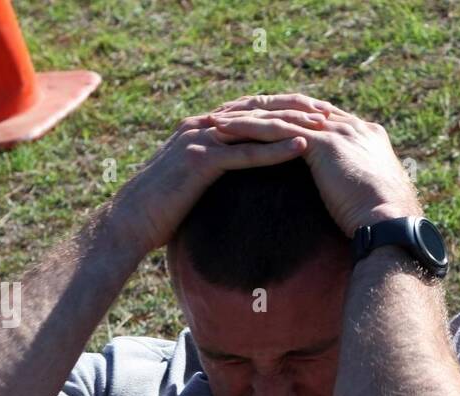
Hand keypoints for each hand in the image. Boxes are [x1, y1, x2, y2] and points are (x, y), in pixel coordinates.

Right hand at [101, 112, 311, 253]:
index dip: (285, 108)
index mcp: (204, 127)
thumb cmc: (164, 210)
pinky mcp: (199, 160)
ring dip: (292, 124)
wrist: (129, 223)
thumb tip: (247, 183)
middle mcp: (202, 125)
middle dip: (295, 108)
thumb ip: (219, 172)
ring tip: (323, 125)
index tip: (317, 113)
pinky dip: (275, 149)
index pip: (252, 109)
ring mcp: (199, 139)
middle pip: (258, 109)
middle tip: (330, 111)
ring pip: (255, 126)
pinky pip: (244, 152)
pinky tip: (300, 147)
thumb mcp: (197, 184)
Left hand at [208, 93, 422, 236]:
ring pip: (283, 116)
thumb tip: (351, 203)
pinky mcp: (323, 145)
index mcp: (367, 136)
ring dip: (247, 115)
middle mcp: (353, 127)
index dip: (291, 119)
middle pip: (298, 108)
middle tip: (233, 111)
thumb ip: (360, 187)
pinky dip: (247, 130)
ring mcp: (338, 132)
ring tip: (216, 119)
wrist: (394, 226)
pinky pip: (276, 131)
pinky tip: (223, 132)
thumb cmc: (386, 225)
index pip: (321, 118)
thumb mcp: (374, 198)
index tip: (266, 122)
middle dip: (265, 109)